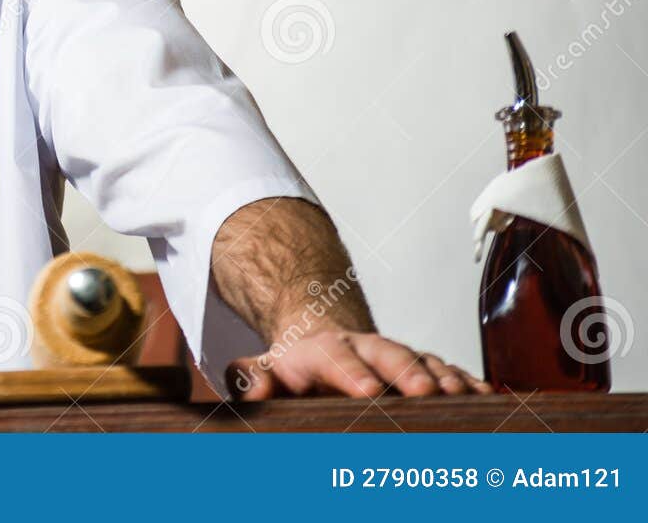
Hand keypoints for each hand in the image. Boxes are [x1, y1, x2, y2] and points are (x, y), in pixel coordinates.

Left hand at [227, 329, 493, 399]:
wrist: (319, 341)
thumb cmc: (293, 368)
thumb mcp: (263, 369)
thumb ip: (250, 378)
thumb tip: (252, 390)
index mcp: (325, 350)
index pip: (337, 359)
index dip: (352, 373)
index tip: (367, 391)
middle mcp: (367, 349)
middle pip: (390, 354)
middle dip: (408, 372)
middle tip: (423, 391)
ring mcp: (398, 358)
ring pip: (425, 362)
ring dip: (444, 378)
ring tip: (460, 395)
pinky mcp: (424, 369)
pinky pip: (450, 373)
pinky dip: (468, 383)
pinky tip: (486, 396)